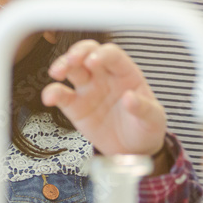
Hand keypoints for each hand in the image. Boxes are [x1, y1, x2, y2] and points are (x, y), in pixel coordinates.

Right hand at [41, 40, 165, 156]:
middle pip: (87, 53)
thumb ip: (143, 108)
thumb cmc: (145, 128)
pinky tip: (49, 97)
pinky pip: (61, 95)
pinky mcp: (75, 106)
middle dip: (77, 52)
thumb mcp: (153, 119)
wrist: (133, 150)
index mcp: (125, 73)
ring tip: (57, 72)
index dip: (101, 54)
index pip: (111, 54)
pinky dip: (52, 93)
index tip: (93, 61)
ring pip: (71, 68)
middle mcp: (104, 76)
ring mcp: (88, 89)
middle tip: (71, 60)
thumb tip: (130, 98)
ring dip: (62, 65)